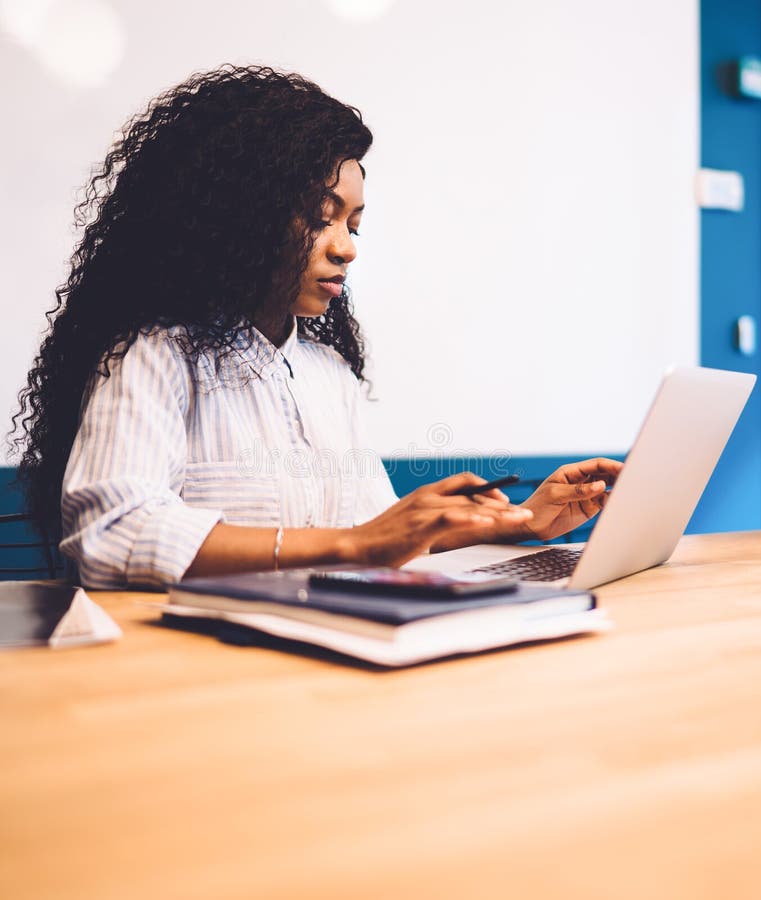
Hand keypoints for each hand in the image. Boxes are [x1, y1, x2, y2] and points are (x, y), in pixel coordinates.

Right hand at [347, 472, 533, 566]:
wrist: (357, 545)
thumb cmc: (384, 538)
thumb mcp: (414, 522)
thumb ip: (434, 519)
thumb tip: (457, 524)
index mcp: (427, 493)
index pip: (465, 482)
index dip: (489, 489)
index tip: (506, 503)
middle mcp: (428, 496)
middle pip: (474, 495)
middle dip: (503, 504)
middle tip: (525, 514)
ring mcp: (424, 509)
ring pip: (468, 506)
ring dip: (496, 513)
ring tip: (517, 519)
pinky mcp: (419, 526)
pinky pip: (449, 518)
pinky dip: (470, 519)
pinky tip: (486, 524)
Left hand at [517, 458, 622, 541]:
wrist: (531, 527)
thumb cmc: (537, 506)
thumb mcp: (555, 495)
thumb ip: (578, 491)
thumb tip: (600, 485)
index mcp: (571, 473)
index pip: (595, 465)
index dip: (610, 465)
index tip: (623, 469)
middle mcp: (581, 481)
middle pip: (605, 474)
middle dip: (619, 475)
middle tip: (633, 478)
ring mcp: (586, 495)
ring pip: (608, 488)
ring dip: (618, 488)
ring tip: (630, 490)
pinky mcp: (589, 508)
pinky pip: (604, 502)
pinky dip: (614, 502)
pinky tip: (621, 502)